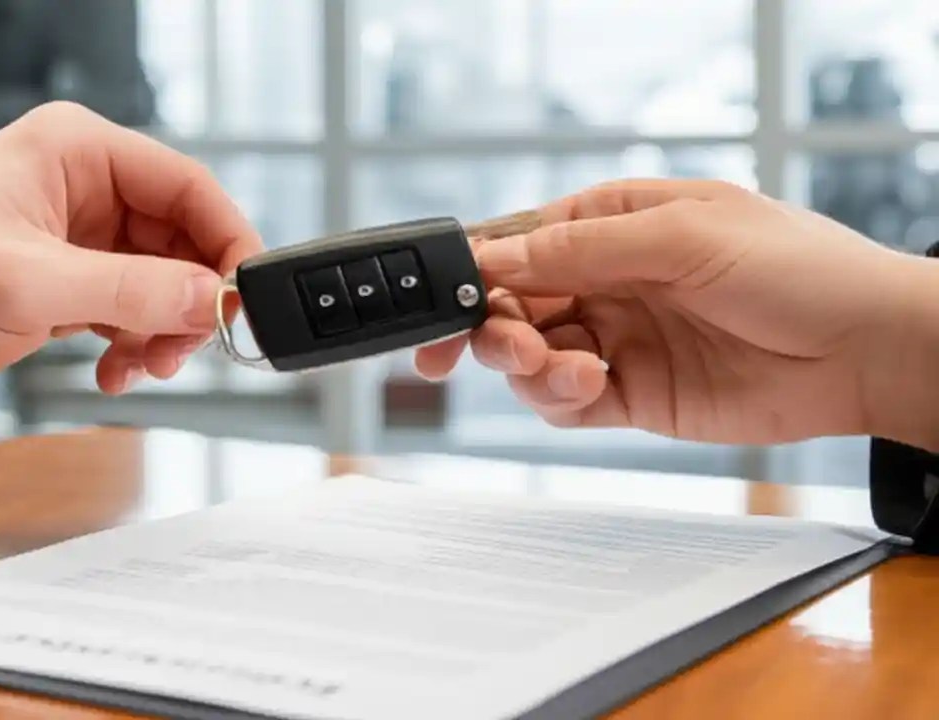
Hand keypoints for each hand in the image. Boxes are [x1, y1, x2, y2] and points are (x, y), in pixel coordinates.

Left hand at [0, 102, 261, 396]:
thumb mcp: (25, 281)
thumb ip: (128, 289)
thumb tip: (209, 298)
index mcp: (77, 153)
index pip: (186, 186)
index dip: (227, 241)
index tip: (244, 297)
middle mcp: (84, 190)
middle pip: (182, 240)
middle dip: (191, 298)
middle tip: (186, 346)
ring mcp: (76, 240)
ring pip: (162, 282)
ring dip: (164, 329)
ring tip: (144, 363)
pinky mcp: (64, 285)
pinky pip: (130, 311)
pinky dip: (134, 344)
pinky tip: (113, 370)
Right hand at [415, 179, 938, 449]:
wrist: (868, 352)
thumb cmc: (799, 270)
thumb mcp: (685, 236)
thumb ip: (583, 249)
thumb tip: (498, 256)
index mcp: (615, 224)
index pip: (522, 244)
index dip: (479, 274)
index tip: (451, 303)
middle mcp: (609, 281)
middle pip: (515, 306)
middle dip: (494, 329)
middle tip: (507, 347)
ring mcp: (618, 338)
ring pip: (530, 358)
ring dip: (528, 368)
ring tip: (567, 371)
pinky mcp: (633, 395)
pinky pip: (565, 401)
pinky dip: (559, 399)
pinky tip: (589, 387)